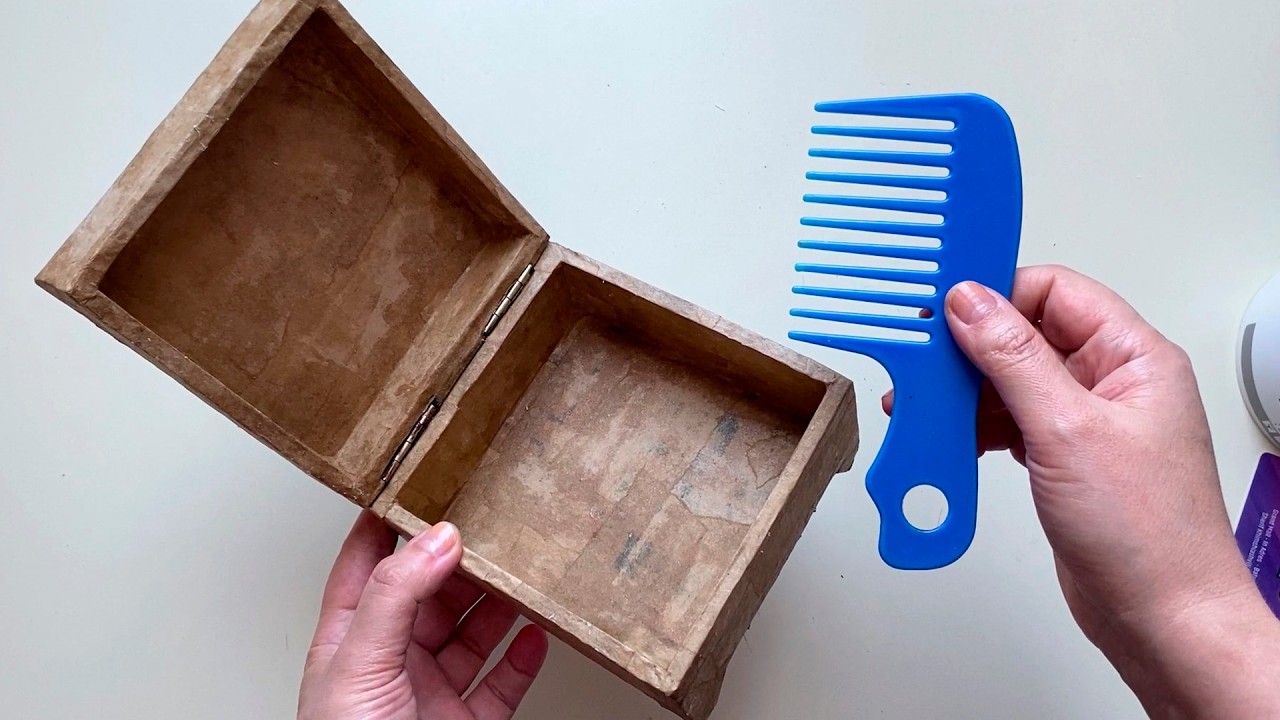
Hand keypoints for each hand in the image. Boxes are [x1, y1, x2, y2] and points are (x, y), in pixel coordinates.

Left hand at [298, 511, 547, 719]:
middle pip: (432, 594)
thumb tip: (436, 539)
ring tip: (522, 573)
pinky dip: (523, 659)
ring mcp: (430, 693)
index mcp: (348, 640)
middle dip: (461, 560)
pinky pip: (502, 684)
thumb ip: (395, 597)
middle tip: (491, 525)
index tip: (418, 483)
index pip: (366, 564)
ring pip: (473, 635)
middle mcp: (391, 661)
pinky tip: (534, 634)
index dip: (388, 523)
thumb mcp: (359, 662)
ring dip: (500, 605)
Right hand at [884, 265, 1279, 717]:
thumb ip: (1013, 358)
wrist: (1161, 618)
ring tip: (922, 404)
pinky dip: (974, 426)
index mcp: (1134, 357)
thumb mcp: (1067, 429)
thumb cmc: (1149, 534)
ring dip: (965, 391)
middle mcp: (1112, 382)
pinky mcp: (1064, 458)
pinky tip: (948, 437)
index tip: (942, 301)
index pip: (1054, 290)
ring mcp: (1087, 422)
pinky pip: (1009, 421)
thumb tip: (970, 303)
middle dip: (969, 346)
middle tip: (920, 357)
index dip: (996, 290)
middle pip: (1026, 333)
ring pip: (1011, 380)